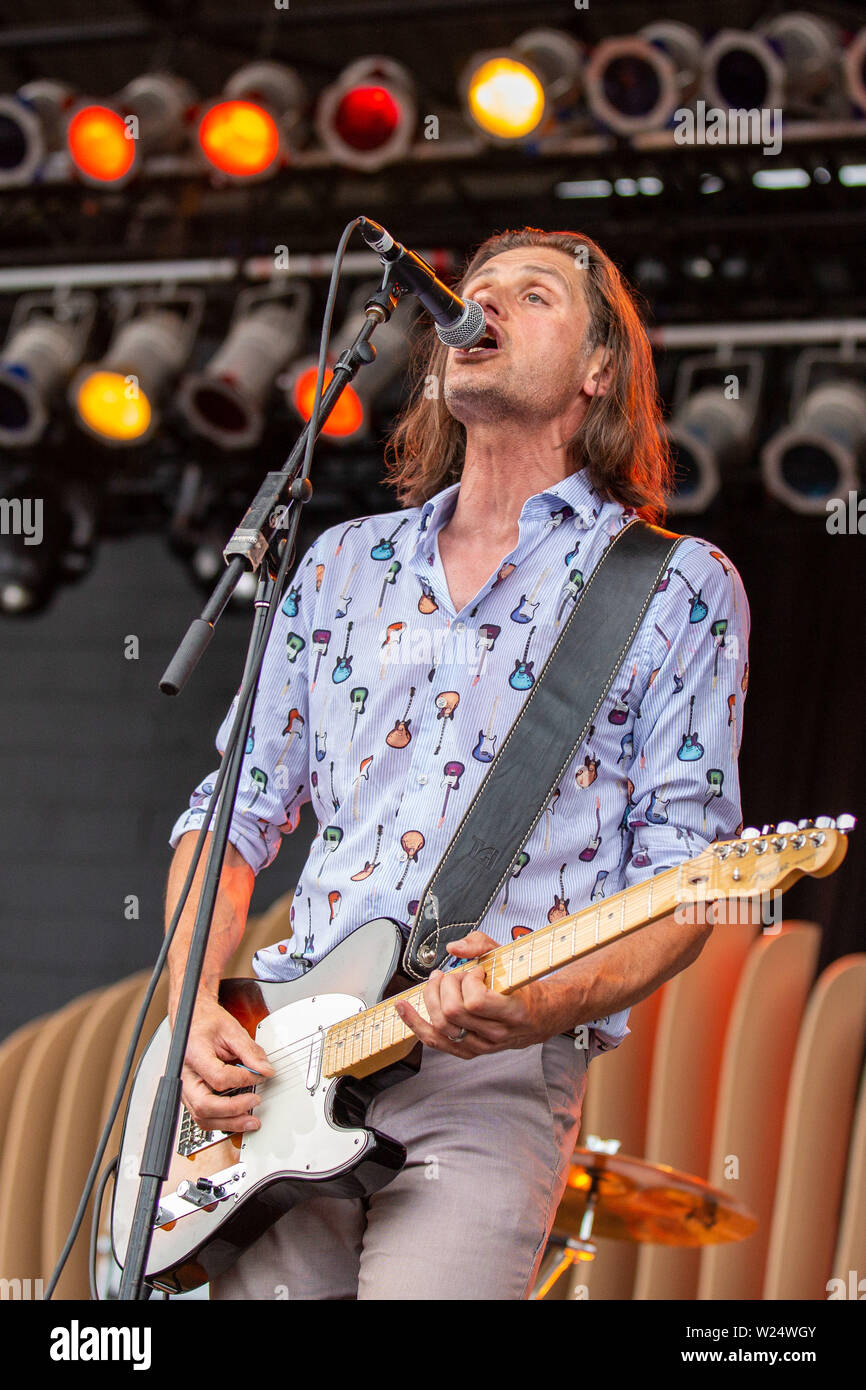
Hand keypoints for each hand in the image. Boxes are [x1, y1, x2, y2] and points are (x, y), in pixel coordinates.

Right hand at [174, 995, 274, 1133]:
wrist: (194, 1021)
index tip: (259, 1075)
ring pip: (202, 1117)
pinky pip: (203, 1115)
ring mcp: (186, 1089)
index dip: (243, 1079)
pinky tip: (239, 1117)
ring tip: (251, 1120)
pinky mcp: (191, 1096)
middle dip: (233, 1110)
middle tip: (255, 1102)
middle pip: (204, 1106)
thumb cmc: (208, 1023)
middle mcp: (185, 1075)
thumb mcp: (232, 1029)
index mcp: (193, 1054)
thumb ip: (250, 1051)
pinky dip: (222, 1120)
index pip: (218, 1077)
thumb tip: (265, 1070)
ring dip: (229, 1122)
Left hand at [394, 930, 553, 1059]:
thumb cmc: (525, 986)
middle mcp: (497, 1033)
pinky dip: (415, 1024)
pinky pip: (436, 1042)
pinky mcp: (469, 1050)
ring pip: (442, 1027)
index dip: (469, 981)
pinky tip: (403, 1008)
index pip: (476, 1001)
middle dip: (446, 986)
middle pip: (453, 1013)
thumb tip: (454, 948)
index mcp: (513, 1011)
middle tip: (454, 975)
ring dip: (432, 998)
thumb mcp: (510, 957)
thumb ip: (482, 945)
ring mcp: (482, 1045)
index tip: (476, 971)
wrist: (542, 1016)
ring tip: (437, 983)